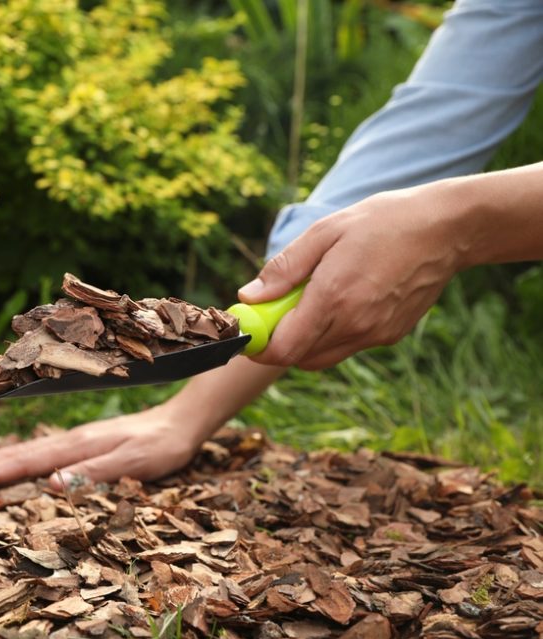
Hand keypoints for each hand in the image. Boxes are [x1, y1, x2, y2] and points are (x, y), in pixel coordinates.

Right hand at [0, 403, 210, 490]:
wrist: (181, 422)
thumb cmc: (162, 447)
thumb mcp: (135, 464)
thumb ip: (95, 473)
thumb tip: (53, 484)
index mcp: (79, 446)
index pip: (29, 462)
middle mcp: (72, 441)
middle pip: (21, 454)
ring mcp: (77, 440)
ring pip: (28, 451)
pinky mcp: (84, 443)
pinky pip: (42, 452)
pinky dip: (19, 458)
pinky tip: (12, 462)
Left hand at [240, 183, 462, 369]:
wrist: (447, 229)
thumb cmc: (382, 222)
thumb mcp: (324, 232)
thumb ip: (284, 268)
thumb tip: (249, 297)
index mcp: (333, 298)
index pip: (283, 349)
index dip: (259, 347)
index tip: (250, 331)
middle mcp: (355, 324)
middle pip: (299, 357)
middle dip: (280, 340)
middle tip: (278, 309)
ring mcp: (375, 334)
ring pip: (323, 356)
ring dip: (306, 339)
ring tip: (315, 298)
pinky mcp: (390, 336)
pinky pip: (348, 346)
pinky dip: (334, 332)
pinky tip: (345, 298)